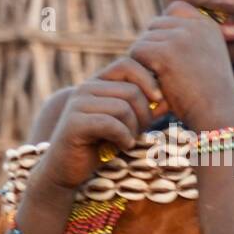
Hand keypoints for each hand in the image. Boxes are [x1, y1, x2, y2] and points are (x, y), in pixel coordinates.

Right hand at [28, 58, 161, 192]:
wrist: (66, 169)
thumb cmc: (99, 146)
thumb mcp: (125, 123)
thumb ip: (142, 108)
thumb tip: (167, 98)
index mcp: (98, 82)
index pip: (128, 63)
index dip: (148, 80)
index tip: (159, 100)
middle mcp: (86, 87)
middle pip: (131, 90)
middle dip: (144, 115)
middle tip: (139, 132)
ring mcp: (78, 103)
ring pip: (123, 107)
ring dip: (133, 129)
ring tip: (128, 140)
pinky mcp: (74, 122)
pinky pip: (111, 124)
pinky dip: (123, 137)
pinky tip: (122, 146)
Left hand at [127, 1, 233, 129]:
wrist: (216, 115)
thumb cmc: (209, 97)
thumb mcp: (206, 61)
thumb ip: (188, 42)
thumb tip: (156, 30)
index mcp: (208, 26)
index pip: (175, 9)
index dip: (165, 28)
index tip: (166, 53)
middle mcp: (196, 25)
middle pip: (155, 24)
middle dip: (152, 46)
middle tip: (158, 72)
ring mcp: (181, 36)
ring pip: (144, 39)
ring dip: (145, 61)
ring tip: (160, 82)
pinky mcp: (166, 51)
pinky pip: (137, 52)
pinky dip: (140, 69)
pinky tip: (154, 86)